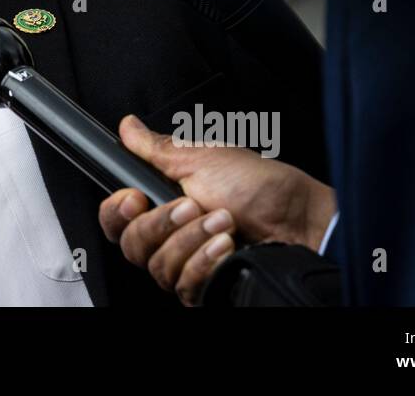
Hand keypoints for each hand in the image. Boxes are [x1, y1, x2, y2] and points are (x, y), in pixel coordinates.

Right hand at [98, 114, 335, 304]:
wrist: (299, 218)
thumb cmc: (258, 185)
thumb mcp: (201, 157)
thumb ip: (156, 147)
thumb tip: (127, 126)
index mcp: (161, 202)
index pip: (115, 218)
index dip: (116, 211)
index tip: (134, 197)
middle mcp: (169, 236)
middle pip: (130, 244)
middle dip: (161, 224)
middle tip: (192, 204)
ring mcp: (186, 263)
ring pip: (157, 266)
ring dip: (191, 240)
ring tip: (223, 221)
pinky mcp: (205, 286)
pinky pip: (184, 285)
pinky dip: (205, 263)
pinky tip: (226, 246)